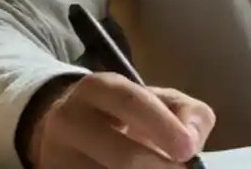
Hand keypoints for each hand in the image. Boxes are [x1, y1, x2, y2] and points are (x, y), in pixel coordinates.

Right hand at [26, 72, 215, 167]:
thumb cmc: (125, 114)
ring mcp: (58, 155)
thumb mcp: (158, 101)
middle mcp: (71, 119)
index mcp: (99, 88)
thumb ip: (188, 113)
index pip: (131, 103)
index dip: (162, 127)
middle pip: (121, 155)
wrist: (67, 127)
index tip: (188, 150)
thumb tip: (193, 141)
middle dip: (157, 168)